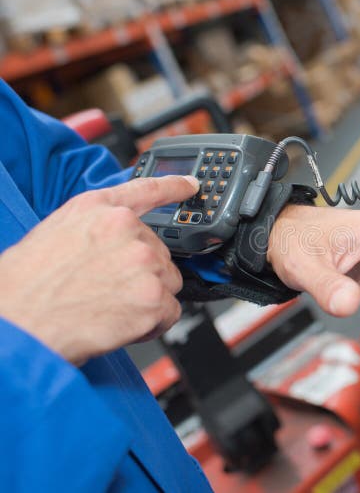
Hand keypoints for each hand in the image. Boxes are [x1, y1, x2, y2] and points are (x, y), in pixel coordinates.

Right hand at [0, 175, 198, 364]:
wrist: (18, 322)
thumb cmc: (25, 286)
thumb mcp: (54, 233)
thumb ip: (93, 228)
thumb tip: (114, 243)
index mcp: (99, 210)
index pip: (146, 191)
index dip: (174, 186)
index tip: (191, 186)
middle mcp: (126, 230)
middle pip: (158, 252)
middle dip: (140, 273)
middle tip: (107, 290)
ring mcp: (144, 264)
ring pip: (168, 281)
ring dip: (147, 298)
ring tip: (109, 308)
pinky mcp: (154, 299)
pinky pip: (170, 311)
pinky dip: (152, 323)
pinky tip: (122, 324)